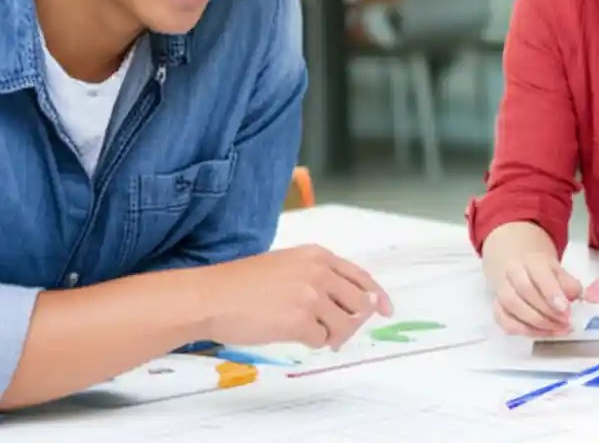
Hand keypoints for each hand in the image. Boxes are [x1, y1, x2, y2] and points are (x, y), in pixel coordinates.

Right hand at [201, 244, 393, 350]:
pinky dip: (311, 342)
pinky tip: (292, 334)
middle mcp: (319, 272)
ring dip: (332, 335)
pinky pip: (321, 340)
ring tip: (311, 334)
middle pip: (360, 304)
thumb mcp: (285, 265)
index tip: (386, 310)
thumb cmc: (241, 283)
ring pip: (344, 325)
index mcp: (317, 256)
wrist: (211, 296)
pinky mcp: (299, 320)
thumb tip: (348, 300)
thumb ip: (317, 276)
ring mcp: (310, 296)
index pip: (361, 276)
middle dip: (352, 321)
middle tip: (335, 332)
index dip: (377, 296)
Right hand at [492, 253, 582, 336]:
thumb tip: (580, 298)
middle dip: (547, 311)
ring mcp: (502, 290)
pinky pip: (504, 321)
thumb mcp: (560, 273)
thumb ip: (570, 285)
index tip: (566, 309)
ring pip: (512, 306)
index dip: (552, 292)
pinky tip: (541, 333)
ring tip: (557, 330)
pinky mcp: (497, 307)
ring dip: (536, 323)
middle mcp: (512, 272)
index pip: (539, 273)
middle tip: (565, 322)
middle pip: (524, 290)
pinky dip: (523, 330)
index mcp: (531, 260)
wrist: (520, 270)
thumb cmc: (544, 274)